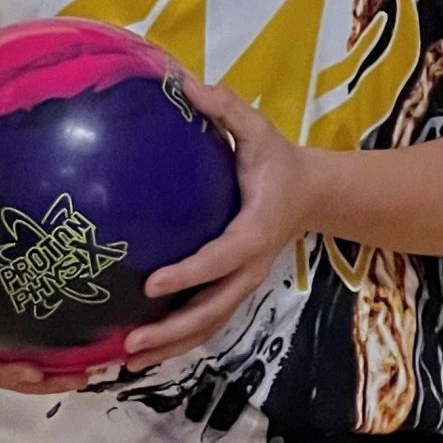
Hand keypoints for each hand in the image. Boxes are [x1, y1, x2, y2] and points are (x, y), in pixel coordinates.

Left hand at [124, 77, 317, 370]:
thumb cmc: (279, 161)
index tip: (152, 283)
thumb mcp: (260, 130)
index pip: (220, 258)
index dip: (189, 274)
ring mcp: (243, 283)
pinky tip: (142, 350)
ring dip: (172, 345)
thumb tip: (184, 83)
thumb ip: (227, 109)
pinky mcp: (234, 289)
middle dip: (174, 330)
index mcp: (255, 230)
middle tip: (132, 340)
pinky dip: (178, 340)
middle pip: (214, 310)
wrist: (314, 194)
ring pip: (210, 325)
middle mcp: (250, 266)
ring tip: (128, 360)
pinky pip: (207, 321)